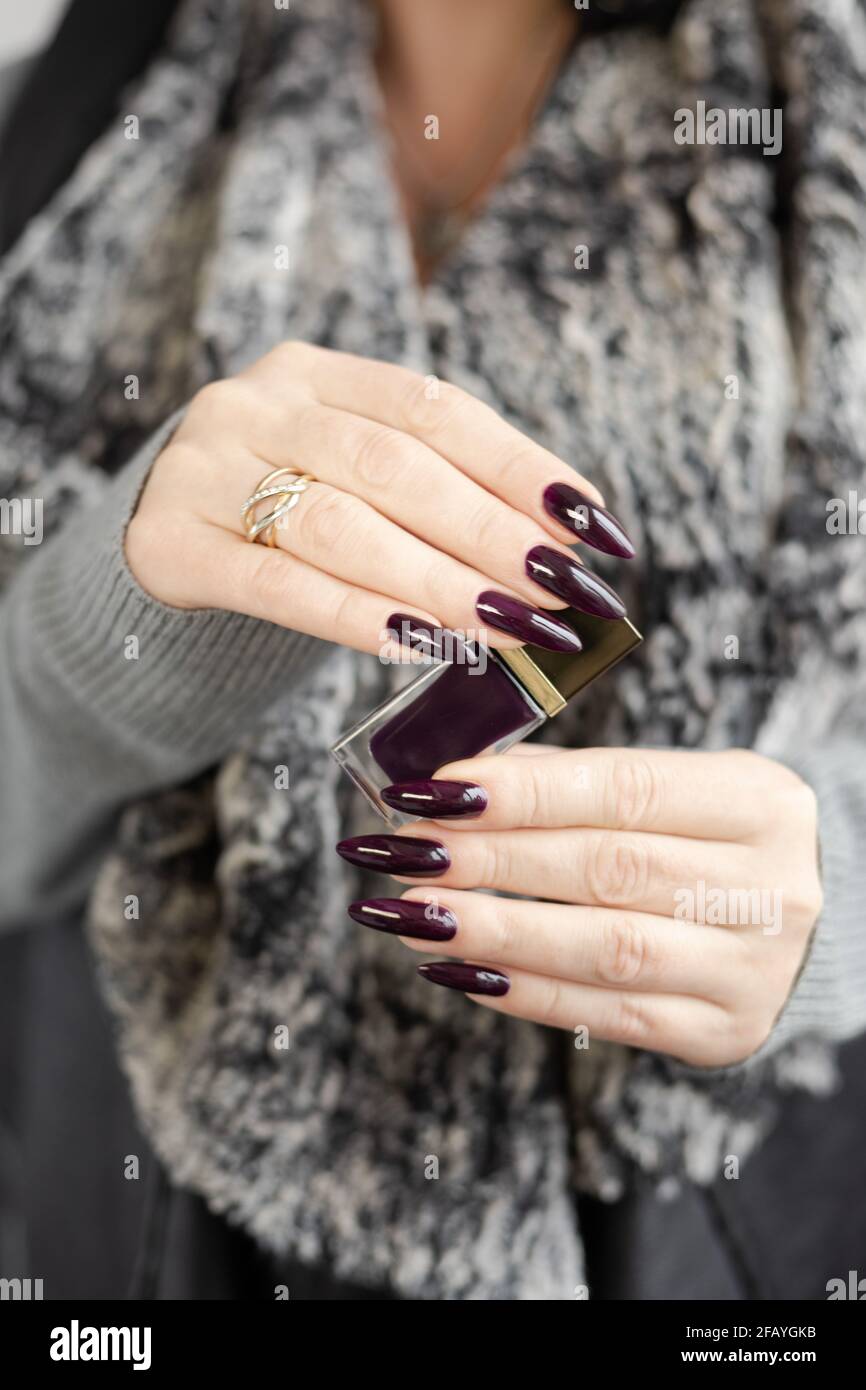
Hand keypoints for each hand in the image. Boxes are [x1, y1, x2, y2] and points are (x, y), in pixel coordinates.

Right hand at [126, 342, 631, 653]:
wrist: (159, 536)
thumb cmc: (285, 510)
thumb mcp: (351, 473)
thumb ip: (434, 490)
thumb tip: (562, 542)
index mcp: (316, 373)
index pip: (434, 408)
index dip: (517, 464)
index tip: (586, 521)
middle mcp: (259, 406)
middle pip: (392, 466)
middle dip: (487, 531)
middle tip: (557, 589)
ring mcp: (207, 471)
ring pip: (338, 525)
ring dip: (435, 580)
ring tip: (505, 625)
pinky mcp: (174, 546)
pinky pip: (278, 586)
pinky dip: (356, 616)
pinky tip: (421, 643)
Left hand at [344, 748, 822, 1066]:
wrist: (819, 925)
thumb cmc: (721, 842)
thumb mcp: (686, 787)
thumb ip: (581, 782)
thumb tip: (462, 781)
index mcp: (757, 804)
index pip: (625, 790)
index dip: (525, 792)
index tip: (439, 788)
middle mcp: (766, 888)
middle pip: (606, 868)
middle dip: (492, 858)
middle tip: (407, 850)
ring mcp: (747, 969)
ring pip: (603, 948)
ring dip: (494, 930)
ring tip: (411, 913)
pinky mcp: (718, 1031)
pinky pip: (607, 1014)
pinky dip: (526, 991)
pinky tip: (460, 969)